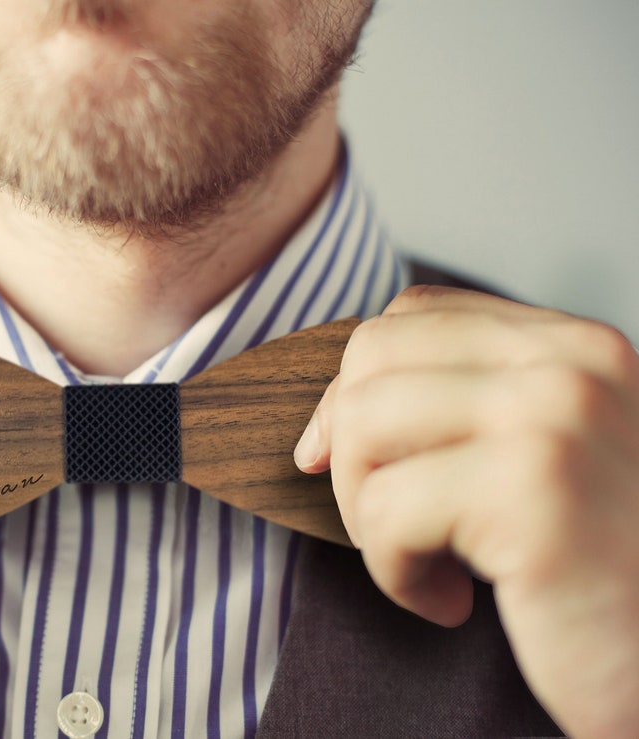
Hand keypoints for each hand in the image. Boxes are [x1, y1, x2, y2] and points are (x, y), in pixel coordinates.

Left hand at [295, 285, 638, 736]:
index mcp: (575, 345)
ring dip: (366, 515)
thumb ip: (462, 411)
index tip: (336, 457)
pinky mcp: (534, 492)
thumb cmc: (597, 577)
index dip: (352, 387)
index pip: (412, 314)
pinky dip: (395, 573)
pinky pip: (386, 511)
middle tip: (389, 526)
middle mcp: (572, 362)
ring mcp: (555, 417)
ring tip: (425, 564)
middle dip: (350, 451)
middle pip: (373, 357)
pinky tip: (452, 605)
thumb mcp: (538, 464)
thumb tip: (322, 425)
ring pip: (363, 425)